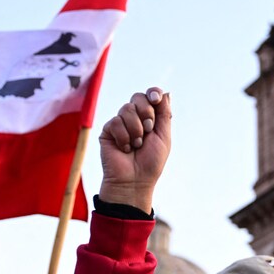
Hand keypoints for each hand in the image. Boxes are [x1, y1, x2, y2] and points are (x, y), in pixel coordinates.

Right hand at [98, 87, 170, 212]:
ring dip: (136, 129)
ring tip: (136, 145)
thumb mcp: (163, 136)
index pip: (151, 96)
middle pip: (138, 97)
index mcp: (150, 118)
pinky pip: (116, 122)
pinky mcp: (108, 131)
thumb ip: (164, 114)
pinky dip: (124, 136)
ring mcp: (120, 123)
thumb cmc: (151, 162)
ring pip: (127, 108)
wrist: (134, 180)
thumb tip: (166, 93)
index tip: (156, 99)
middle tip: (148, 130)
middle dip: (146, 112)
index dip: (153, 93)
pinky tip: (125, 148)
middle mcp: (135, 118)